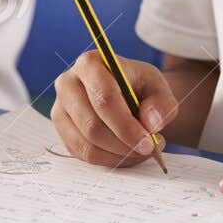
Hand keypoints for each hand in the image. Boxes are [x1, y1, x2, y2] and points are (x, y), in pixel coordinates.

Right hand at [52, 50, 177, 166]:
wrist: (124, 91)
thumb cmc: (138, 85)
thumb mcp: (158, 87)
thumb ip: (161, 104)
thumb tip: (150, 124)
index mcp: (90, 63)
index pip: (104, 98)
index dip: (126, 126)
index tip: (148, 143)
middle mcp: (68, 83)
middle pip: (92, 125)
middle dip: (124, 144)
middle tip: (148, 149)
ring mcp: (60, 108)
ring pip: (87, 144)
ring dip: (118, 155)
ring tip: (141, 150)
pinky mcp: (61, 130)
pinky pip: (83, 154)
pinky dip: (109, 159)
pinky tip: (126, 152)